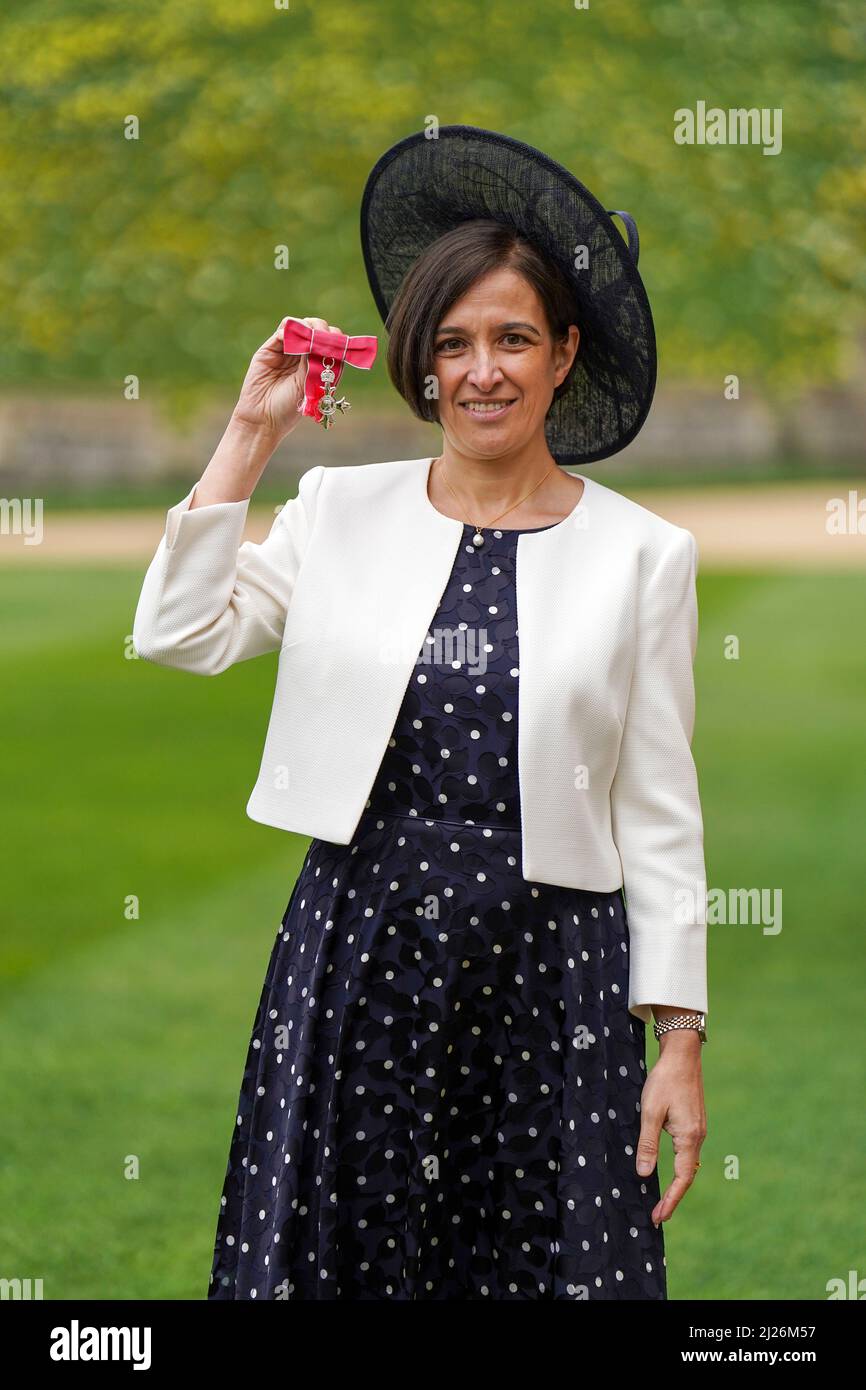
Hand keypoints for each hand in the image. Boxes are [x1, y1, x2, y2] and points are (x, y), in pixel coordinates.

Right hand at [231, 316, 344, 441]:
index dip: (335, 340)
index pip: (330, 344)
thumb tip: (323, 339)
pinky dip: (292, 330)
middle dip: (322, 330)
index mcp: (316, 366)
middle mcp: (302, 356)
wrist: (263, 420)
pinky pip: (282, 331)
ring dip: (308, 326)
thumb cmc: (288, 409)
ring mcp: (286, 351)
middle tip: (323, 337)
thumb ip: (315, 362)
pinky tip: (296, 340)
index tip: (337, 344)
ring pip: (300, 326)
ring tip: (311, 336)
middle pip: (316, 330)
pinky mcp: (269, 349)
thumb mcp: (308, 385)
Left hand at [636, 1032, 706, 1226]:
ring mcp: (698, 1129)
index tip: (659, 1217)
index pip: (682, 1178)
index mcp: (689, 1137)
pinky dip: (679, 1166)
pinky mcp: (694, 1122)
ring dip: (677, 1183)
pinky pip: (687, 1151)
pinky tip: (668, 1169)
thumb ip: (647, 1144)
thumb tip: (644, 1174)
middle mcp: (698, 1136)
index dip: (671, 1199)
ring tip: (661, 1198)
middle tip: (658, 1214)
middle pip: (688, 1175)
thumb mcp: (650, 1112)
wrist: (682, 1054)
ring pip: (688, 1163)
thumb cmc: (664, 1080)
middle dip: (674, 1196)